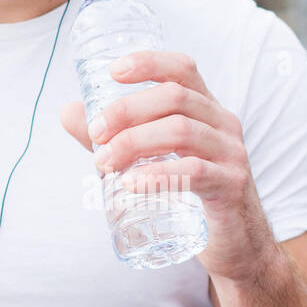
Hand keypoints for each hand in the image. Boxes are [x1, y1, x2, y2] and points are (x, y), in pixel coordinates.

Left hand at [59, 50, 278, 284]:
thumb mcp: (155, 159)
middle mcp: (223, 124)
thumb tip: (69, 112)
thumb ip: (115, 137)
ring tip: (104, 162)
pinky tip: (131, 183)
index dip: (149, 62)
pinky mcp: (231, 187)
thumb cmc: (192, 194)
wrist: (236, 244)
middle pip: (175, 97)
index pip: (182, 70)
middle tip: (95, 133)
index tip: (112, 72)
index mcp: (206, 109)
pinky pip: (194, 171)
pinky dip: (158, 174)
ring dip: (135, 141)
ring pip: (182, 130)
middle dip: (127, 110)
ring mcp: (231, 154)